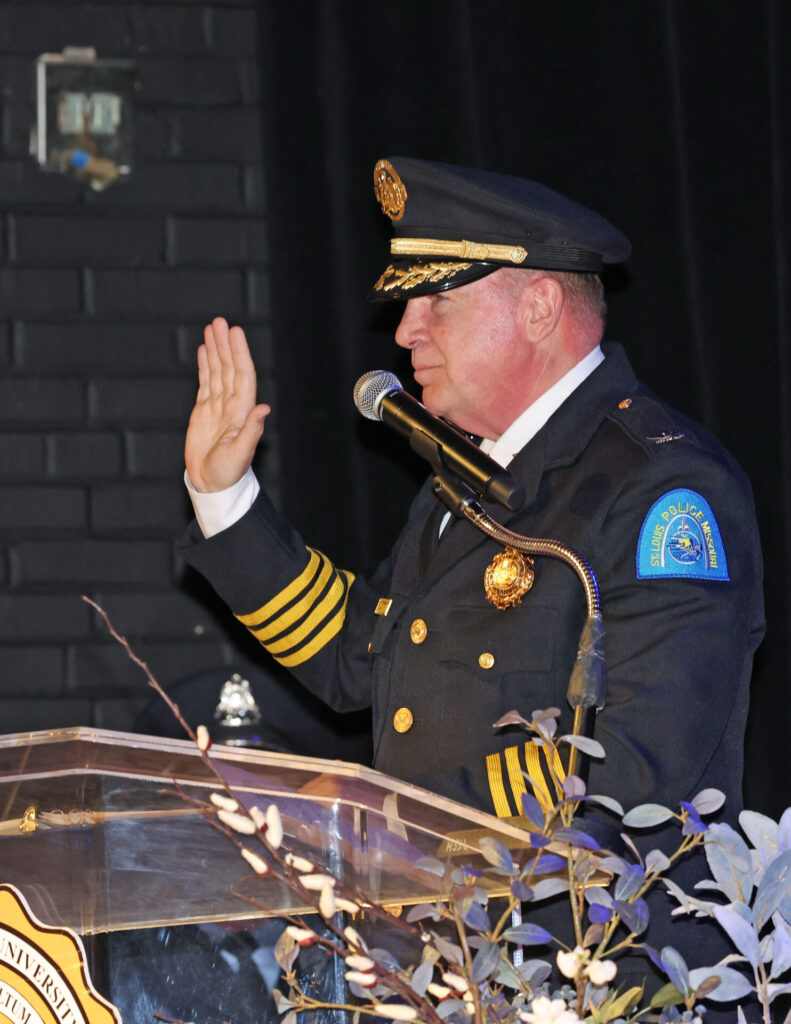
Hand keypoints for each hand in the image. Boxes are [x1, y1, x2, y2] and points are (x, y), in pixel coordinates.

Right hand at [185, 317, 270, 492]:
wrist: (212, 484)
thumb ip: (251, 431)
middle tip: (220, 322)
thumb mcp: (240, 454)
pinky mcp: (204, 412)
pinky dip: (205, 365)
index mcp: (241, 412)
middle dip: (225, 345)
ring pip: (217, 372)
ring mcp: (218, 407)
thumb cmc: (228, 474)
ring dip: (215, 350)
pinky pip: (205, 383)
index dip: (239, 353)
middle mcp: (232, 405)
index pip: (242, 376)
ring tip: (212, 328)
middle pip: (229, 368)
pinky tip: (204, 350)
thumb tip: (264, 409)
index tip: (235, 333)